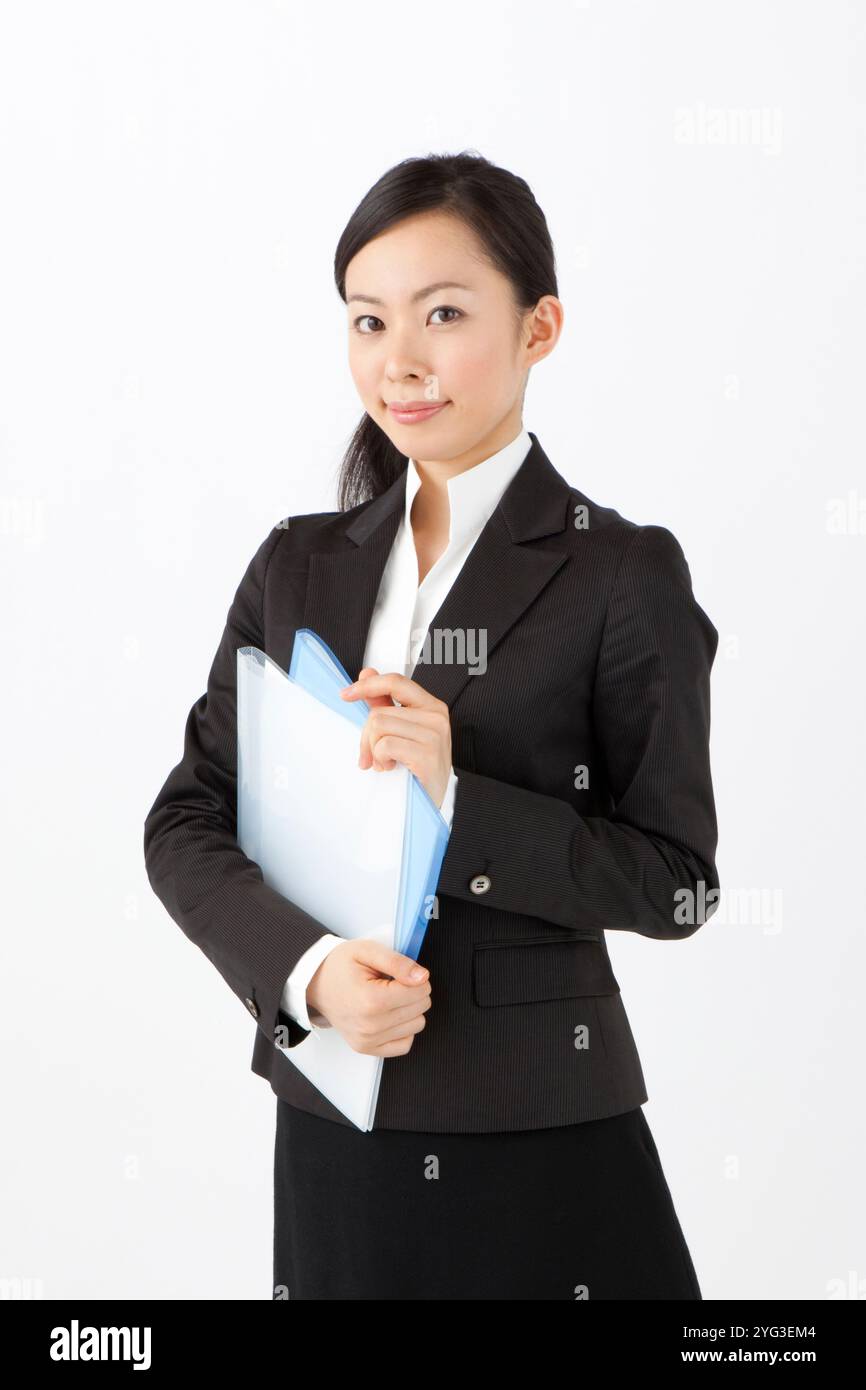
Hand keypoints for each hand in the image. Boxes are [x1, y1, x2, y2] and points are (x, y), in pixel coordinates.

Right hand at [306, 937, 431, 1056]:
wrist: (316, 984)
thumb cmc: (340, 967)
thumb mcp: (367, 950)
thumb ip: (398, 962)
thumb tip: (422, 977)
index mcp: (370, 1000)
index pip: (420, 991)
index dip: (416, 977)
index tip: (399, 973)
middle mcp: (370, 1026)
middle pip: (421, 1007)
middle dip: (413, 991)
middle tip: (391, 983)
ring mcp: (368, 1041)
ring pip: (417, 1025)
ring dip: (409, 1009)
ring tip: (388, 997)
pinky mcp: (367, 1049)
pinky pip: (405, 1044)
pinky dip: (403, 1028)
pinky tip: (389, 1014)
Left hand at [340, 667, 452, 807]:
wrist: (435, 801)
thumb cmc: (420, 767)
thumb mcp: (404, 732)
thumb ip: (385, 703)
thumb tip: (366, 674)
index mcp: (432, 706)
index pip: (395, 682)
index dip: (367, 685)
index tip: (346, 694)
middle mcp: (436, 716)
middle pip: (379, 711)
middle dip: (367, 737)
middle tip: (372, 755)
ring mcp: (434, 734)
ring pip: (379, 727)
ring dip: (374, 750)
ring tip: (386, 762)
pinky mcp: (427, 754)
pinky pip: (385, 745)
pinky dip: (380, 759)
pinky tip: (390, 767)